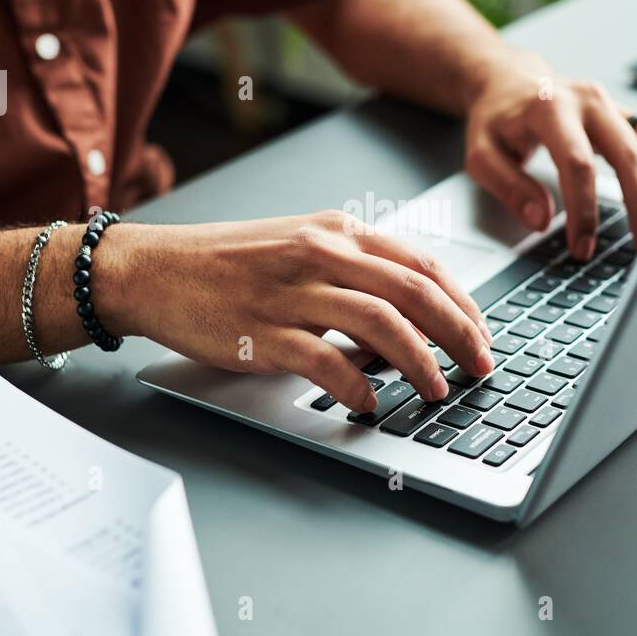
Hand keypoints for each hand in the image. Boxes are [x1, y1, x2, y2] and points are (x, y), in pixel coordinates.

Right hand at [102, 213, 494, 412]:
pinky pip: (325, 361)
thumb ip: (352, 271)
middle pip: (411, 293)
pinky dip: (355, 387)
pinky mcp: (263, 331)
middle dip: (458, 333)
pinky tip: (370, 404)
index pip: (419, 264)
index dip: (462, 302)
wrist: (153, 270)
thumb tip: (407, 318)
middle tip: (481, 365)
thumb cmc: (227, 263)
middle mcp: (320, 254)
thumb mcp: (298, 245)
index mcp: (335, 231)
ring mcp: (291, 292)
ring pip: (379, 324)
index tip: (482, 333)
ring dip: (419, 362)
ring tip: (437, 389)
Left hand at [464, 58, 636, 256]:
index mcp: (550, 109)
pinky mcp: (628, 110)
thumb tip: (542, 220)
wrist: (510, 82)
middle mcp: (589, 102)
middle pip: (630, 153)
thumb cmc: (496, 120)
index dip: (584, 210)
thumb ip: (509, 187)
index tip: (583, 246)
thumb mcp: (481, 154)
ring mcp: (614, 104)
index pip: (577, 163)